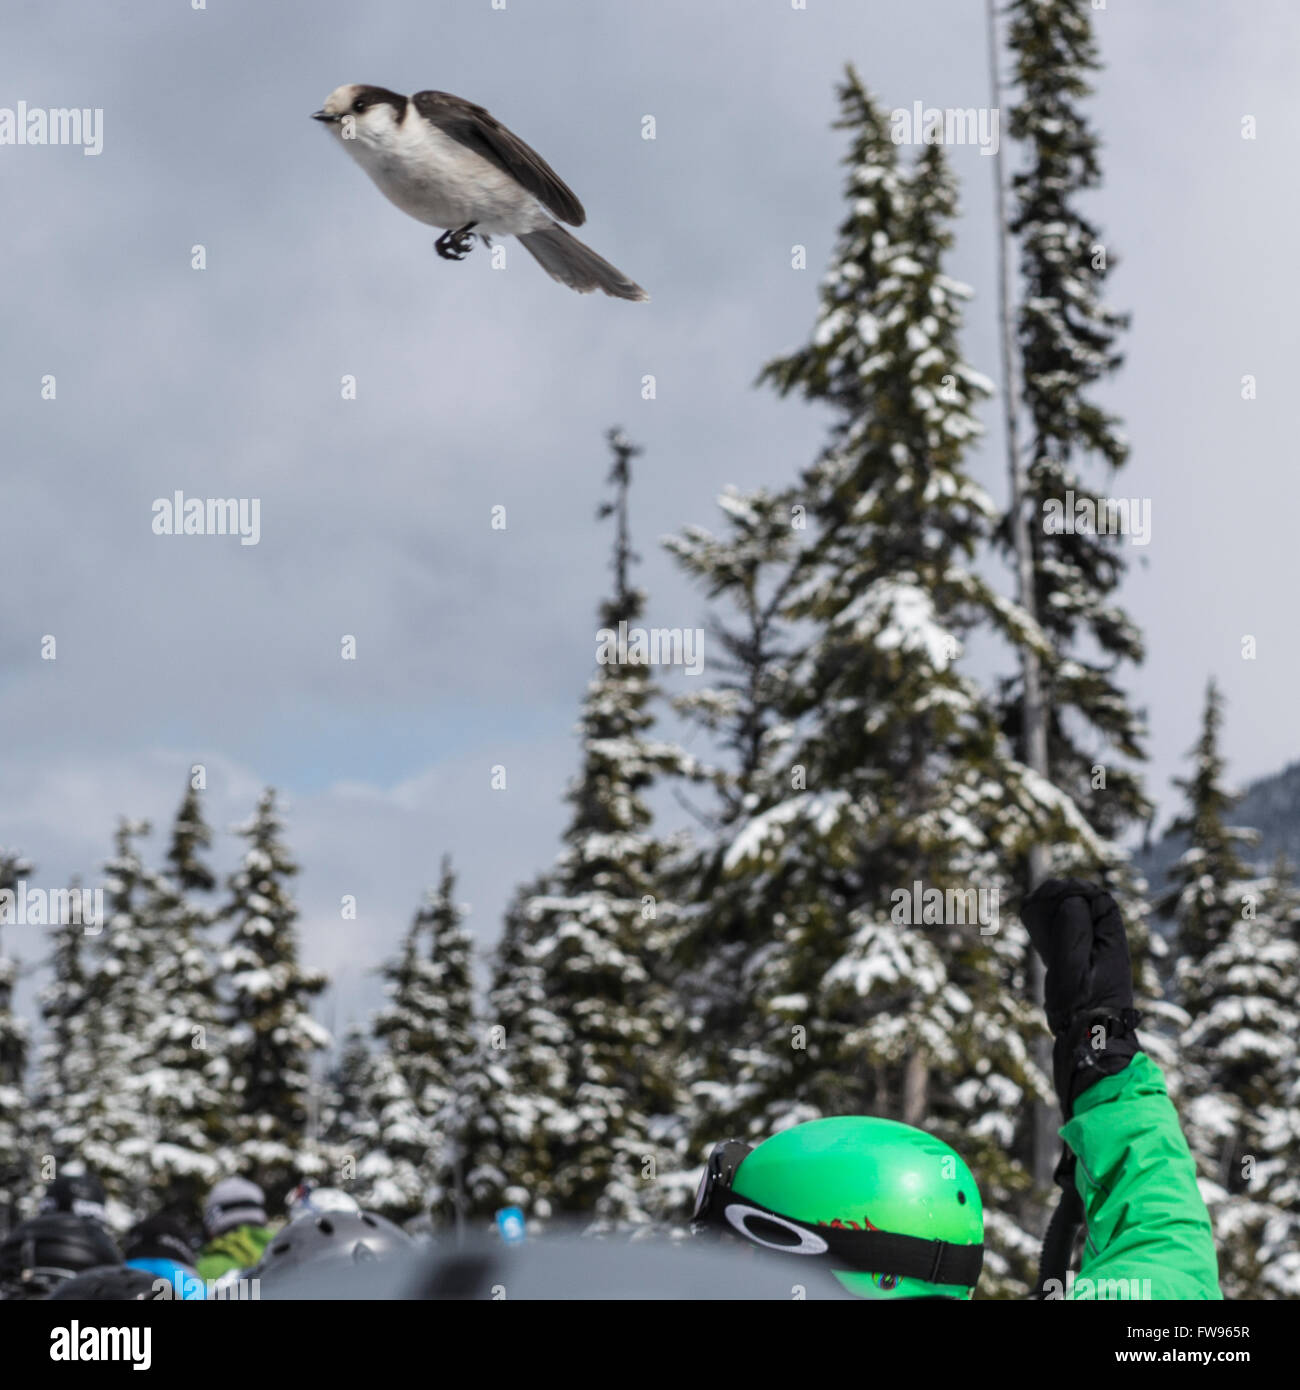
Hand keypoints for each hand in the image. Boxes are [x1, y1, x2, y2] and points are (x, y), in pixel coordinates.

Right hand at [1020, 878, 1141, 1117]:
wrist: (1091, 1052)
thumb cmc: (1084, 1014)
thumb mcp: (1074, 970)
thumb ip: (1072, 932)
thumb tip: (1070, 899)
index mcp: (1112, 944)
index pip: (1101, 902)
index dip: (1077, 890)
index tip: (1051, 892)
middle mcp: (1106, 950)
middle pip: (1088, 911)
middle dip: (1064, 900)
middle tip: (1038, 900)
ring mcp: (1095, 963)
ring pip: (1077, 926)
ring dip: (1057, 917)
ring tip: (1035, 915)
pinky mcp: (1082, 975)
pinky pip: (1070, 944)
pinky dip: (1055, 935)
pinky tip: (1040, 941)